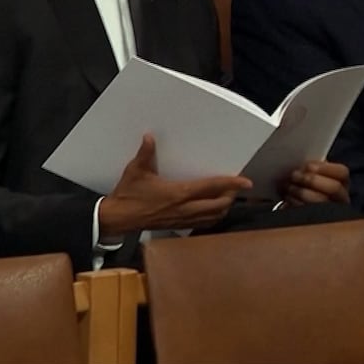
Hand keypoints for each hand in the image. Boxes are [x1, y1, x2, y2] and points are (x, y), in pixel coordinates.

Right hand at [98, 134, 252, 234]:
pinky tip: (213, 211)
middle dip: (231, 196)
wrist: (117, 219)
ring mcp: (182, 220)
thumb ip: (146, 153)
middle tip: (236, 187)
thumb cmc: (128, 195)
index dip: (231, 184)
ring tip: (228, 197)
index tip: (246, 181)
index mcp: (179, 193)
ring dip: (224, 208)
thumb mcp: (136, 171)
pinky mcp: (177, 226)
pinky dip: (212, 217)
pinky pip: (202, 224)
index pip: (212, 188)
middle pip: (219, 206)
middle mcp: (185, 208)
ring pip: (213, 217)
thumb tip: (150, 137)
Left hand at [281, 160, 350, 205]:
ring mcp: (331, 211)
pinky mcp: (316, 220)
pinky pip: (308, 212)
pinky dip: (295, 203)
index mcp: (342, 183)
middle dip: (312, 179)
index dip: (325, 167)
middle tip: (294, 175)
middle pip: (334, 187)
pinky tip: (288, 197)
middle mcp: (341, 198)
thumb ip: (313, 169)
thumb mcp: (313, 174)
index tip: (308, 166)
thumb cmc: (306, 186)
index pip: (342, 172)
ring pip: (320, 201)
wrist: (297, 207)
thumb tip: (304, 165)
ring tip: (289, 186)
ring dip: (301, 191)